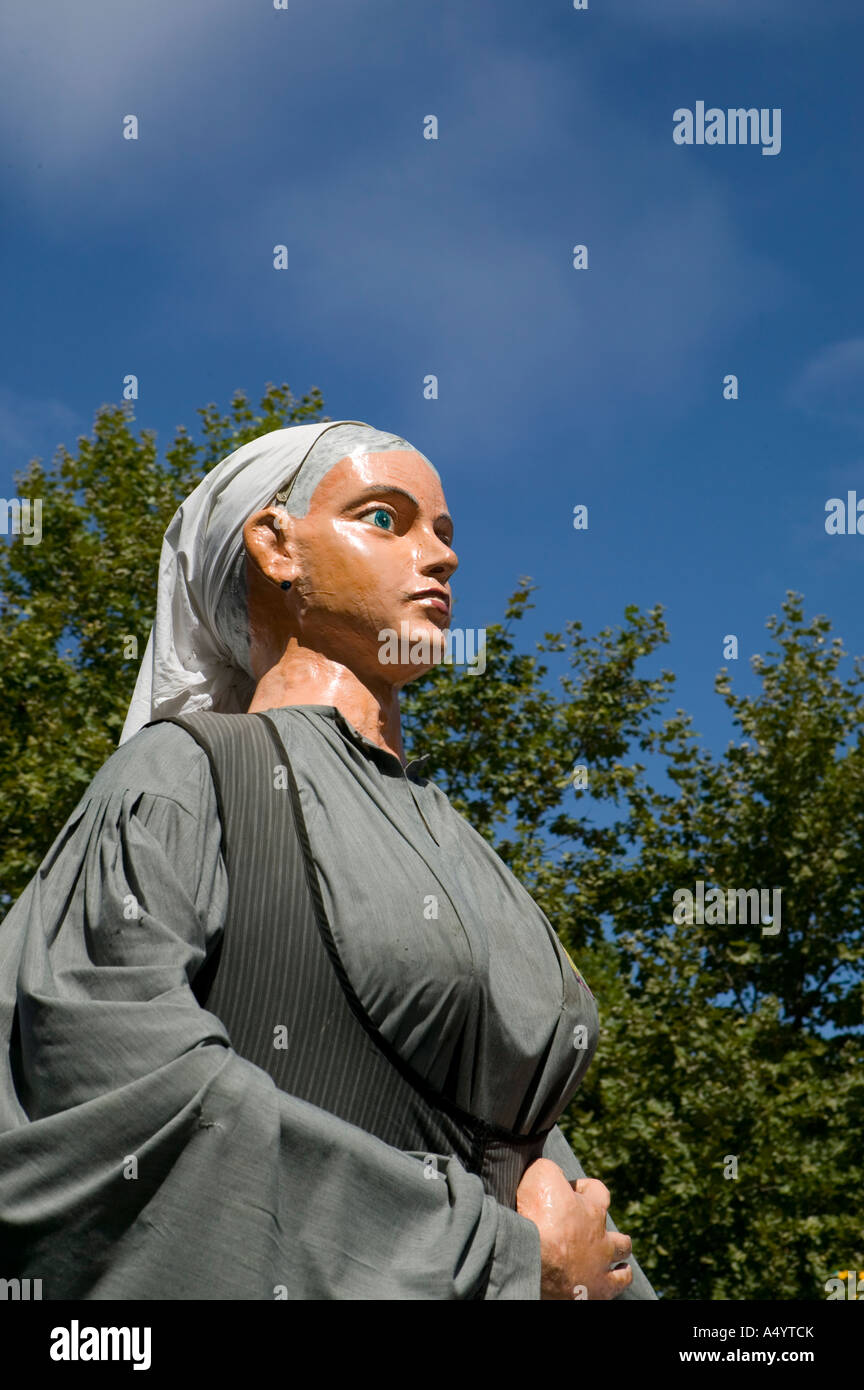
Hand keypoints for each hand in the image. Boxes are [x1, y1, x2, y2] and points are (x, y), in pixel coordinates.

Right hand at [516, 1158, 633, 1299]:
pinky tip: (595, 1290)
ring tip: (619, 1270)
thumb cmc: (536, 1213)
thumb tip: (554, 1172)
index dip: (585, 1188)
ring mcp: (599, 1273)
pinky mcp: (589, 1296)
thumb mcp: (541, 1175)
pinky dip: (603, 1291)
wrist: (528, 1256)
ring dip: (621, 1271)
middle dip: (616, 1239)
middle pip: (622, 1242)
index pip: (599, 1192)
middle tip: (600, 1239)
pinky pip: (607, 1296)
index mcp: (594, 1211)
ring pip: (623, 1275)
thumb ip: (551, 1170)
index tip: (569, 1191)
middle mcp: (603, 1243)